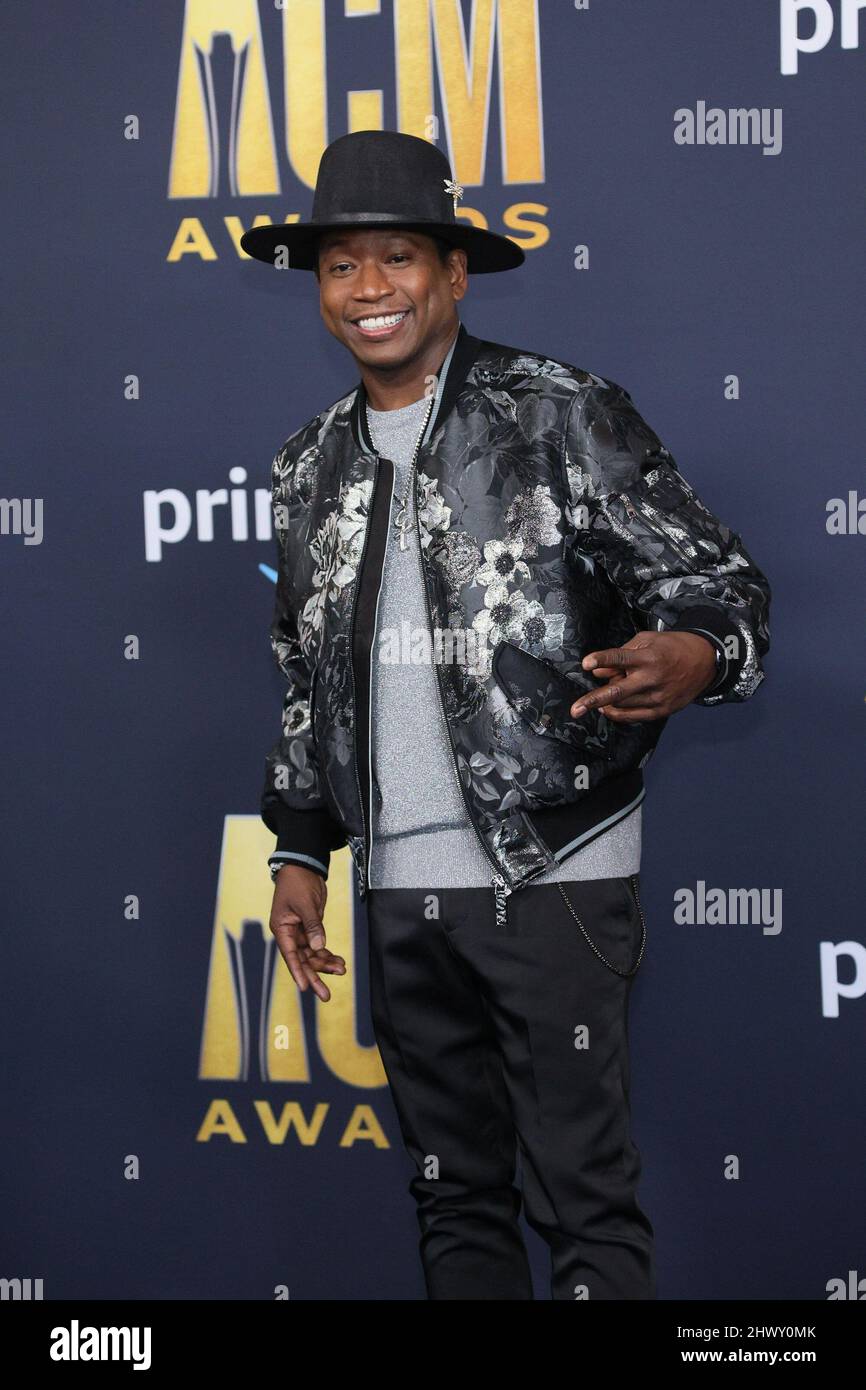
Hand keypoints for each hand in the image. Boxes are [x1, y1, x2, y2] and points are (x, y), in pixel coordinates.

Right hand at [269, 864, 345, 1001]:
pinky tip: (339, 962)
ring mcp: (301, 932)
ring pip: (313, 955)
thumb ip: (313, 925)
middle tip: (325, 995)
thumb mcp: (305, 903)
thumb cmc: (297, 883)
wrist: (303, 867)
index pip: (291, 955)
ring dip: (326, 964)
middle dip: (315, 977)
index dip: (298, 972)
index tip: (305, 988)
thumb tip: (318, 947)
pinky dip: (328, 954)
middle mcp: (290, 934)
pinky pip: (319, 946)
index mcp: (282, 929)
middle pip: (303, 961)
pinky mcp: (312, 928)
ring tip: (341, 970)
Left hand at [570, 631, 718, 722]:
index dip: (603, 660)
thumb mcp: (646, 641)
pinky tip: (609, 709)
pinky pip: (634, 717)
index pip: (620, 658)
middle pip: (618, 691)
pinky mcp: (663, 710)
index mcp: (648, 657)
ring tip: (598, 700)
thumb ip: (620, 655)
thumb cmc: (670, 647)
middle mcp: (652, 678)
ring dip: (606, 703)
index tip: (586, 664)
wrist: (704, 661)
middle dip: (594, 700)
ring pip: (623, 705)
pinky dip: (618, 714)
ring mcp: (658, 697)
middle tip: (575, 709)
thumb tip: (596, 672)